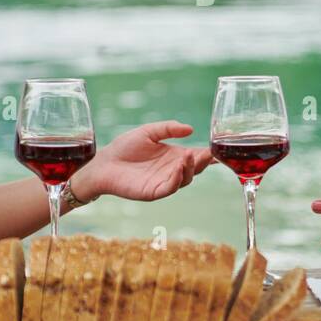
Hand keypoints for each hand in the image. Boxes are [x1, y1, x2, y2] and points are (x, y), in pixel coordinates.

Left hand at [75, 121, 212, 202]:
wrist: (104, 162)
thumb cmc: (125, 147)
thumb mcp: (149, 131)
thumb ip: (168, 128)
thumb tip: (190, 129)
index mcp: (173, 155)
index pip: (195, 156)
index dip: (207, 154)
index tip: (216, 149)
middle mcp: (172, 170)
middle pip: (195, 169)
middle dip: (203, 162)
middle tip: (208, 153)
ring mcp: (164, 182)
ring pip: (185, 179)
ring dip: (190, 169)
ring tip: (189, 156)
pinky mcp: (154, 192)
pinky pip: (170, 188)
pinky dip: (177, 179)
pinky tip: (178, 169)